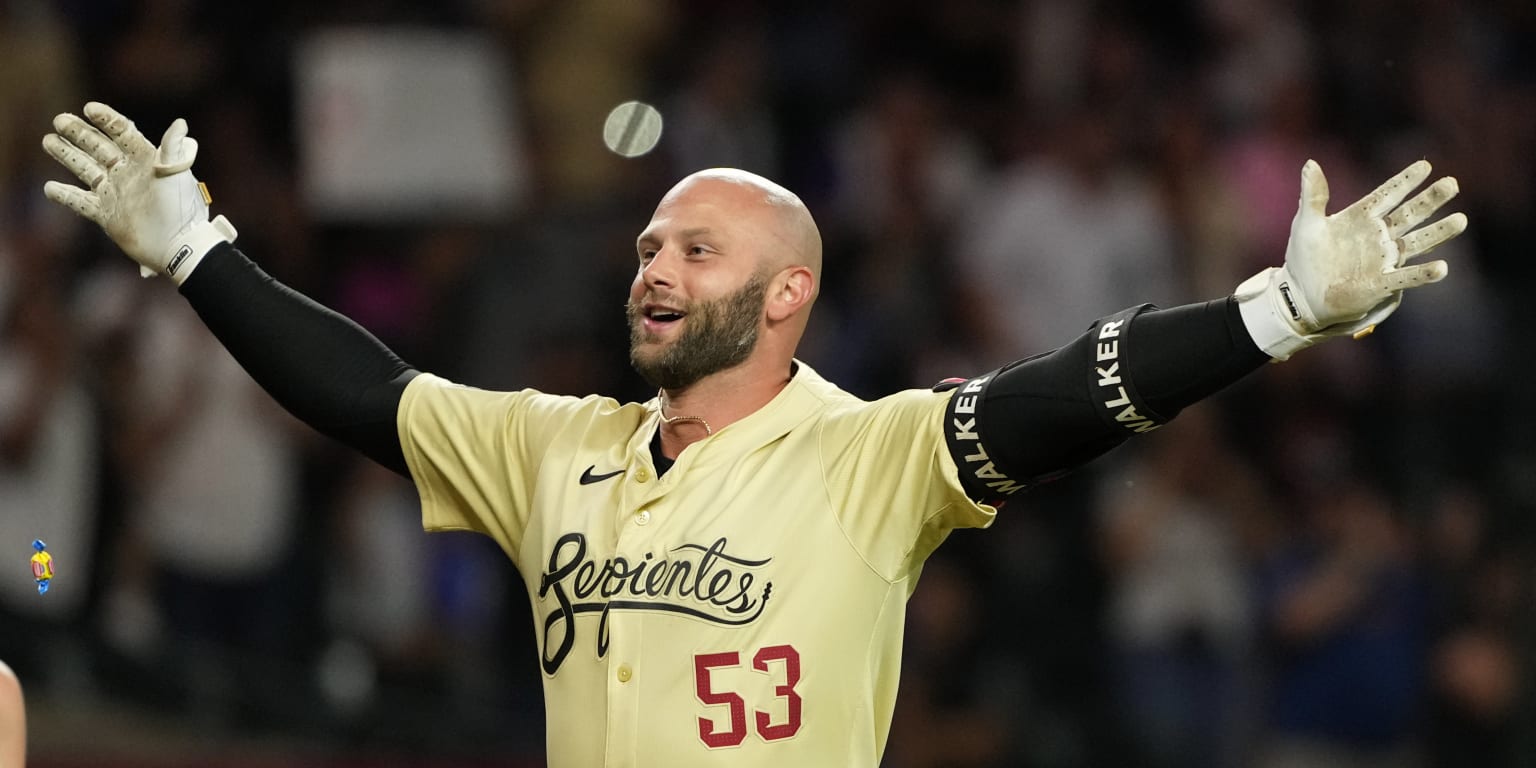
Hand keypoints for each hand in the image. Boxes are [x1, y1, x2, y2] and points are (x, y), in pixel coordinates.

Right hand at [42, 102, 234, 283]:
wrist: (179, 246)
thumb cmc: (182, 209)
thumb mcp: (178, 174)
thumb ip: (175, 148)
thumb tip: (180, 123)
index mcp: (145, 159)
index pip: (122, 132)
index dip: (106, 119)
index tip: (89, 108)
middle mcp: (127, 173)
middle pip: (98, 147)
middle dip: (78, 133)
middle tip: (59, 120)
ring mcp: (115, 193)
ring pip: (85, 169)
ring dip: (67, 155)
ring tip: (48, 140)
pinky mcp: (107, 215)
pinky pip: (80, 202)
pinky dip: (65, 195)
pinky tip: (49, 187)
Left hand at [1236, 159, 1466, 358]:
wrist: (1300, 295)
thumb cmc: (1304, 258)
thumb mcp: (1306, 223)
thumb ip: (1313, 195)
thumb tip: (1310, 164)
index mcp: (1361, 218)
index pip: (1388, 195)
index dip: (1405, 181)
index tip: (1425, 166)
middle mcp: (1377, 236)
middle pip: (1409, 214)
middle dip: (1430, 200)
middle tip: (1452, 184)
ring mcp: (1382, 259)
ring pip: (1416, 242)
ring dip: (1438, 232)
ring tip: (1460, 220)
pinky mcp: (1381, 283)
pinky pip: (1406, 277)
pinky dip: (1423, 273)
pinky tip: (1442, 268)